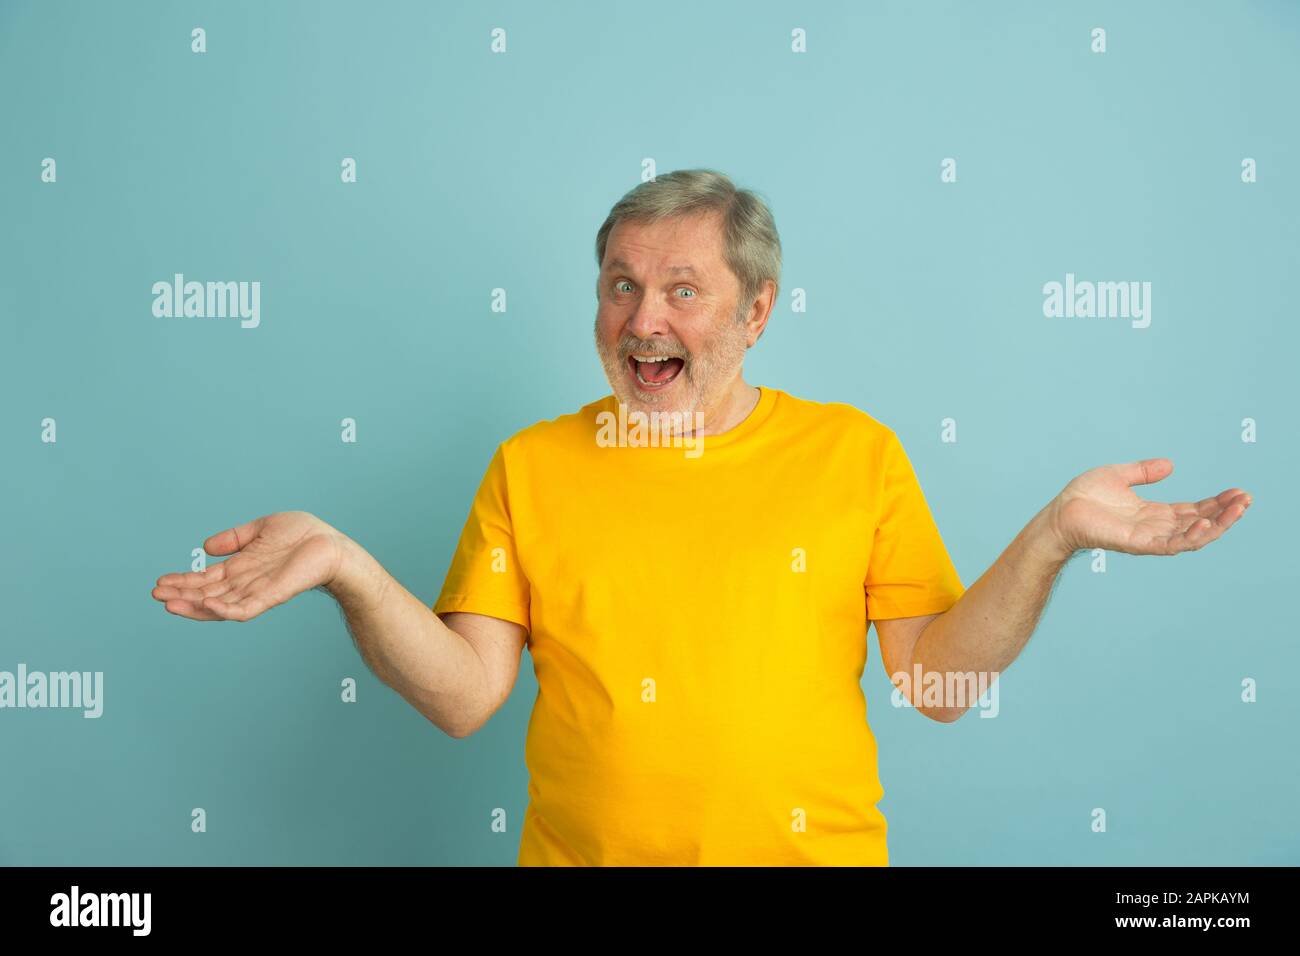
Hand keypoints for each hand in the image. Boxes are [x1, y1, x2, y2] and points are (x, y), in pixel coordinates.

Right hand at [152, 511, 346, 620]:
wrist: (333, 544)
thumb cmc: (305, 535)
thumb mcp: (261, 528)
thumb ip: (235, 538)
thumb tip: (206, 547)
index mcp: (242, 567)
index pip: (207, 579)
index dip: (183, 581)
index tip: (159, 582)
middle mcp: (247, 582)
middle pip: (207, 594)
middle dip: (181, 595)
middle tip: (155, 595)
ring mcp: (258, 591)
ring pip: (220, 604)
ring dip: (194, 606)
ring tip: (169, 604)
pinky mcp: (273, 596)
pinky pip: (245, 608)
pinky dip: (225, 609)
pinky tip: (206, 605)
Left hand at [1045, 458, 1251, 557]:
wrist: (1059, 512)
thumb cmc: (1084, 496)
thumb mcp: (1119, 475)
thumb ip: (1144, 471)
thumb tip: (1170, 464)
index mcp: (1154, 513)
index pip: (1194, 511)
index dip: (1217, 503)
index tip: (1238, 492)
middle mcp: (1156, 528)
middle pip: (1200, 524)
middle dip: (1225, 513)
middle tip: (1246, 498)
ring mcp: (1148, 538)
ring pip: (1192, 537)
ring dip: (1217, 524)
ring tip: (1238, 508)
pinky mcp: (1137, 544)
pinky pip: (1171, 544)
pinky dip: (1191, 536)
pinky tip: (1206, 523)